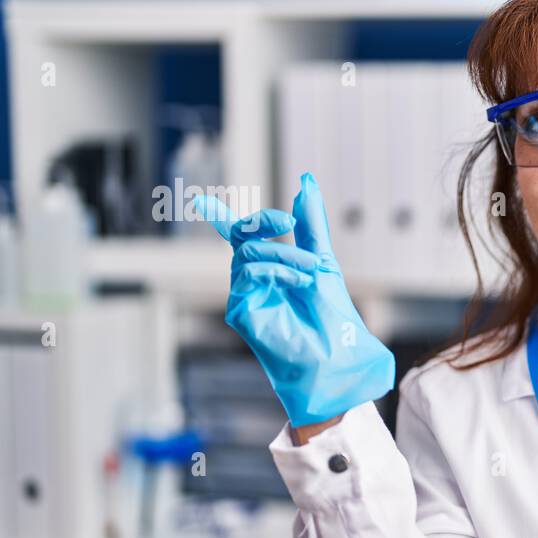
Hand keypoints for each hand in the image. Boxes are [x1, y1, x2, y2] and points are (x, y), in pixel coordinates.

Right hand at [198, 173, 394, 427]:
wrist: (336, 353)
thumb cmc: (332, 315)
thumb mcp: (323, 260)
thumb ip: (311, 224)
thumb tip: (307, 183)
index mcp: (272, 267)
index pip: (243, 239)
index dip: (221, 219)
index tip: (201, 201)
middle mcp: (255, 279)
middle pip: (241, 236)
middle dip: (262, 221)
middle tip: (287, 222)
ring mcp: (245, 294)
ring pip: (250, 252)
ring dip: (286, 255)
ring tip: (310, 272)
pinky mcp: (240, 310)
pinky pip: (250, 273)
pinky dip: (279, 271)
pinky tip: (299, 283)